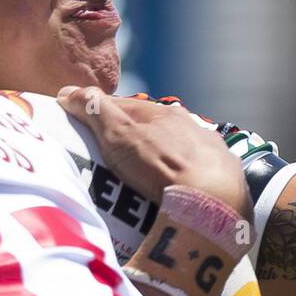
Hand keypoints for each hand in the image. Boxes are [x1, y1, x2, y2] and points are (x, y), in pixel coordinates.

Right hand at [57, 85, 249, 216]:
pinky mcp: (226, 179)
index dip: (101, 113)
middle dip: (134, 137)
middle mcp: (191, 127)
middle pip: (154, 128)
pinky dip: (185, 178)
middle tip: (112, 157)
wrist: (211, 204)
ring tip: (144, 178)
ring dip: (162, 157)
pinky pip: (199, 174)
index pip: (125, 106)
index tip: (84, 124)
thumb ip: (95, 110)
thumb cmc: (161, 166)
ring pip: (179, 149)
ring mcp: (211, 152)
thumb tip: (69, 91)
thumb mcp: (118, 134)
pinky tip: (177, 191)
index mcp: (163, 113)